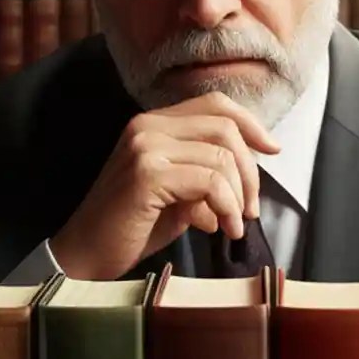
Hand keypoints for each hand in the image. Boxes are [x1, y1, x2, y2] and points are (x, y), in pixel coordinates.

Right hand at [49, 91, 280, 279]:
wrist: (85, 255)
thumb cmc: (131, 228)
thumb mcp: (177, 198)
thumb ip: (207, 181)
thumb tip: (246, 189)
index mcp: (153, 124)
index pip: (215, 104)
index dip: (251, 124)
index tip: (273, 151)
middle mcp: (147, 126)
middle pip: (225, 127)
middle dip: (250, 170)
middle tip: (251, 208)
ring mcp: (145, 147)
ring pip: (221, 155)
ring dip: (239, 196)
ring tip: (233, 226)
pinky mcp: (148, 174)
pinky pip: (210, 182)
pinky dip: (227, 207)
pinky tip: (222, 230)